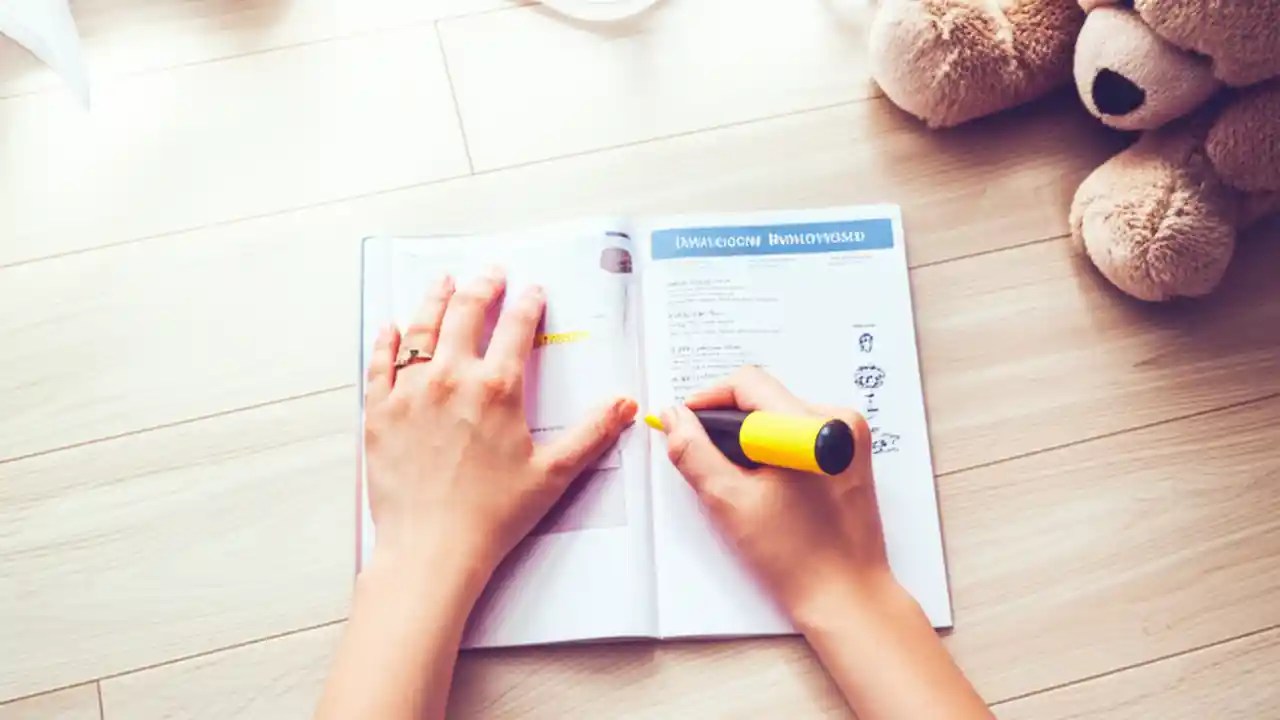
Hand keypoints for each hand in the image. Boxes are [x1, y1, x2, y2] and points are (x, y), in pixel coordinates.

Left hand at [363, 269, 637, 589]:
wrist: (432, 547)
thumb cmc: (493, 514)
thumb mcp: (554, 473)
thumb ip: (592, 432)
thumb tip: (626, 404)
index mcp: (497, 388)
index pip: (517, 328)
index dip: (528, 303)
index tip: (532, 291)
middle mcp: (452, 378)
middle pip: (466, 312)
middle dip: (482, 286)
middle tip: (490, 273)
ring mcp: (410, 391)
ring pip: (421, 328)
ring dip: (434, 299)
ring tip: (443, 281)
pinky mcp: (379, 412)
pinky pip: (380, 363)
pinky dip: (386, 340)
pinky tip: (391, 327)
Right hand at [658, 366, 891, 618]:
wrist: (846, 596)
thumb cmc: (796, 558)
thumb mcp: (730, 502)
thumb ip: (694, 452)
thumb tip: (674, 417)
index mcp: (813, 427)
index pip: (749, 383)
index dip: (708, 398)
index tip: (685, 422)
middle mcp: (839, 422)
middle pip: (766, 397)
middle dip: (729, 423)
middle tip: (705, 456)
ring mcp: (850, 438)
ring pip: (781, 415)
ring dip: (752, 437)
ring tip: (739, 478)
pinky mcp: (852, 454)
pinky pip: (801, 433)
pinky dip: (775, 448)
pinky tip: (767, 484)